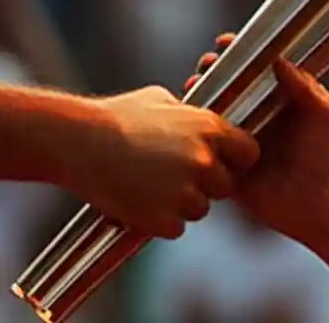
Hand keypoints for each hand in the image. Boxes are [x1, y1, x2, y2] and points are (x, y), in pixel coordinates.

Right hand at [65, 85, 260, 238]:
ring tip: (151, 187)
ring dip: (182, 204)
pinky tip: (140, 203)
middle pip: (225, 186)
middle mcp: (204, 161)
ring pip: (200, 209)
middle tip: (175, 177)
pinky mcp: (163, 218)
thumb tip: (197, 114)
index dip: (235, 160)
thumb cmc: (116, 116)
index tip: (220, 161)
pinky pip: (175, 228)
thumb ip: (189, 113)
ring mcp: (185, 192)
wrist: (78, 141)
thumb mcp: (161, 100)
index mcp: (210, 129)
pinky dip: (160, 221)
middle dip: (205, 185)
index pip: (250, 153)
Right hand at [186, 36, 328, 240]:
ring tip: (194, 87)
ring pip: (210, 113)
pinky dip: (192, 133)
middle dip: (212, 72)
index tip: (226, 43)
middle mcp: (254, 118)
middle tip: (206, 66)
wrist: (318, 206)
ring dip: (198, 97)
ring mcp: (238, 141)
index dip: (237, 54)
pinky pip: (204, 146)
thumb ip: (306, 87)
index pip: (252, 70)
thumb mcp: (324, 115)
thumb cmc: (326, 158)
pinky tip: (187, 121)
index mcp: (276, 102)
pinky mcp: (226, 165)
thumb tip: (280, 60)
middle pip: (226, 86)